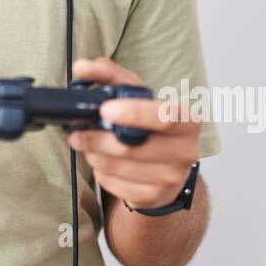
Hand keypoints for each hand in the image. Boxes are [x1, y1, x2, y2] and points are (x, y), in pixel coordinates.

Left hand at [65, 56, 201, 210]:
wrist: (167, 168)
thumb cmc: (152, 126)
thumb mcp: (140, 95)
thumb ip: (113, 76)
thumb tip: (83, 67)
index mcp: (188, 120)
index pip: (165, 117)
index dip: (134, 113)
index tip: (105, 109)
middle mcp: (186, 151)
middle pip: (133, 147)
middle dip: (97, 139)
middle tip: (77, 132)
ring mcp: (171, 178)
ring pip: (119, 167)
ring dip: (94, 154)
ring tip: (87, 144)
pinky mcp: (154, 198)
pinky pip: (115, 185)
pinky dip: (100, 171)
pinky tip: (101, 162)